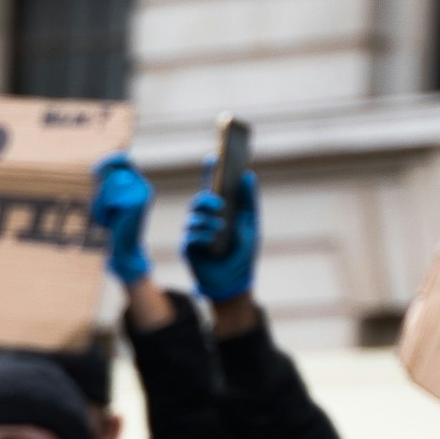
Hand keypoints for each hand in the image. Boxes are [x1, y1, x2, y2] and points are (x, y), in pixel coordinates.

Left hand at [89, 153, 153, 285]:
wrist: (126, 249)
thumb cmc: (117, 226)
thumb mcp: (113, 202)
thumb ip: (110, 185)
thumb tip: (98, 168)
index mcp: (141, 185)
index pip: (126, 163)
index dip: (110, 162)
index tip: (93, 170)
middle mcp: (144, 188)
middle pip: (113, 176)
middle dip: (101, 192)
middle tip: (103, 210)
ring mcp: (141, 195)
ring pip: (109, 188)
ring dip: (100, 203)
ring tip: (107, 218)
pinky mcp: (133, 204)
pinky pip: (108, 200)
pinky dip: (103, 211)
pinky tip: (110, 222)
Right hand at [182, 170, 259, 303]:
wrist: (234, 282)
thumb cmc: (242, 253)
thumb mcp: (251, 224)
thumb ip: (249, 200)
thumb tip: (247, 175)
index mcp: (219, 211)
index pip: (212, 186)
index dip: (211, 171)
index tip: (214, 156)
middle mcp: (204, 219)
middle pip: (198, 201)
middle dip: (207, 199)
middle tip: (219, 202)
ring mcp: (194, 233)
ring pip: (193, 218)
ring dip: (208, 221)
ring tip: (221, 227)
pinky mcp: (188, 248)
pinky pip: (190, 236)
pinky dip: (203, 235)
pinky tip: (213, 239)